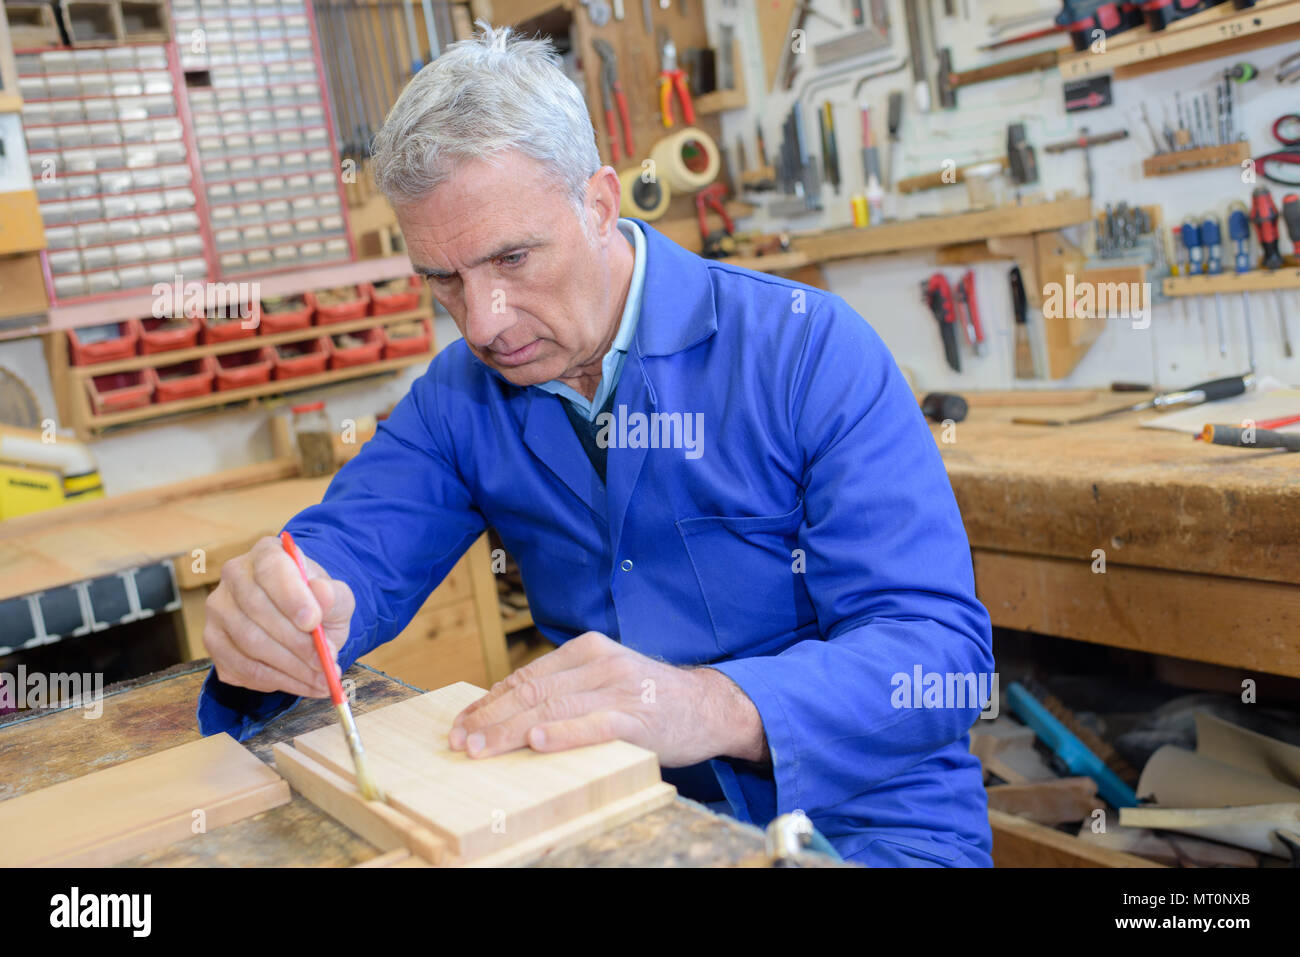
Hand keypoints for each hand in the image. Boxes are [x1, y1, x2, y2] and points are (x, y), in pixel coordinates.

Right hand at [204, 535, 354, 697]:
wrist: (303, 621)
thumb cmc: (318, 604)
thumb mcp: (337, 597)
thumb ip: (333, 596)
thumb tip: (322, 594)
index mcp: (267, 554)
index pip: (271, 569)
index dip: (291, 597)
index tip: (313, 622)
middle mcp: (235, 577)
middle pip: (257, 611)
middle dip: (296, 644)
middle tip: (325, 663)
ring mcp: (219, 610)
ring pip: (248, 644)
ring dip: (290, 668)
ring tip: (321, 679)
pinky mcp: (214, 642)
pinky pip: (241, 668)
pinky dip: (276, 681)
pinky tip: (301, 682)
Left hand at [448, 631, 767, 767]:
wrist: (709, 705)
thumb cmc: (650, 699)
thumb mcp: (606, 680)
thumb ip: (566, 688)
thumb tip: (509, 710)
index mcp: (588, 650)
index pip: (526, 676)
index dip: (489, 702)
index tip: (461, 723)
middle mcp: (600, 663)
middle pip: (533, 692)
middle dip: (490, 718)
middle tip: (460, 740)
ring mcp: (619, 689)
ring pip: (554, 709)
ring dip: (512, 731)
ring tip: (482, 748)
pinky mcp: (637, 717)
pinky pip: (594, 725)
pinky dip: (564, 734)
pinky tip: (538, 742)